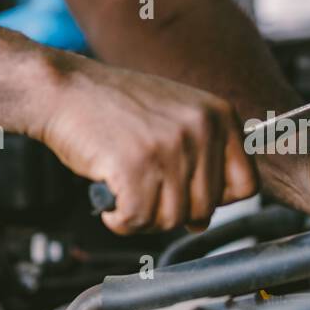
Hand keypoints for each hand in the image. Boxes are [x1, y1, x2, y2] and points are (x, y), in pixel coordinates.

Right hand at [38, 61, 256, 233]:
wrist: (63, 88)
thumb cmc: (113, 105)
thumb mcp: (174, 119)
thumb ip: (199, 164)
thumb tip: (203, 221)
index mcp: (219, 115)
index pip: (246, 185)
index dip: (215, 199)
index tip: (187, 193)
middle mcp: (201, 128)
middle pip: (206, 209)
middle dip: (171, 212)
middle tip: (143, 194)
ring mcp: (170, 147)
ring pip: (172, 219)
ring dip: (143, 217)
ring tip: (125, 192)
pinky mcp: (136, 166)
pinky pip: (138, 220)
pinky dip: (119, 221)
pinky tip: (110, 200)